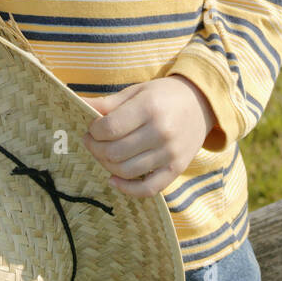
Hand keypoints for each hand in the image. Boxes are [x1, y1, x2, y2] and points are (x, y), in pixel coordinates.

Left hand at [81, 76, 215, 197]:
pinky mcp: (177, 169)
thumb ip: (108, 103)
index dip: (94, 131)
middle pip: (115, 152)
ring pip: (127, 171)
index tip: (92, 128)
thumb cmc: (164, 95)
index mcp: (149, 108)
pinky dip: (127, 189)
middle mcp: (161, 132)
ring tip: (103, 154)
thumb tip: (79, 104)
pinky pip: (148, 189)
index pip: (110, 128)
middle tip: (92, 142)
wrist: (202, 103)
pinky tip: (114, 179)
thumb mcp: (137, 91)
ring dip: (107, 166)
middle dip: (96, 148)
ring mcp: (170, 153)